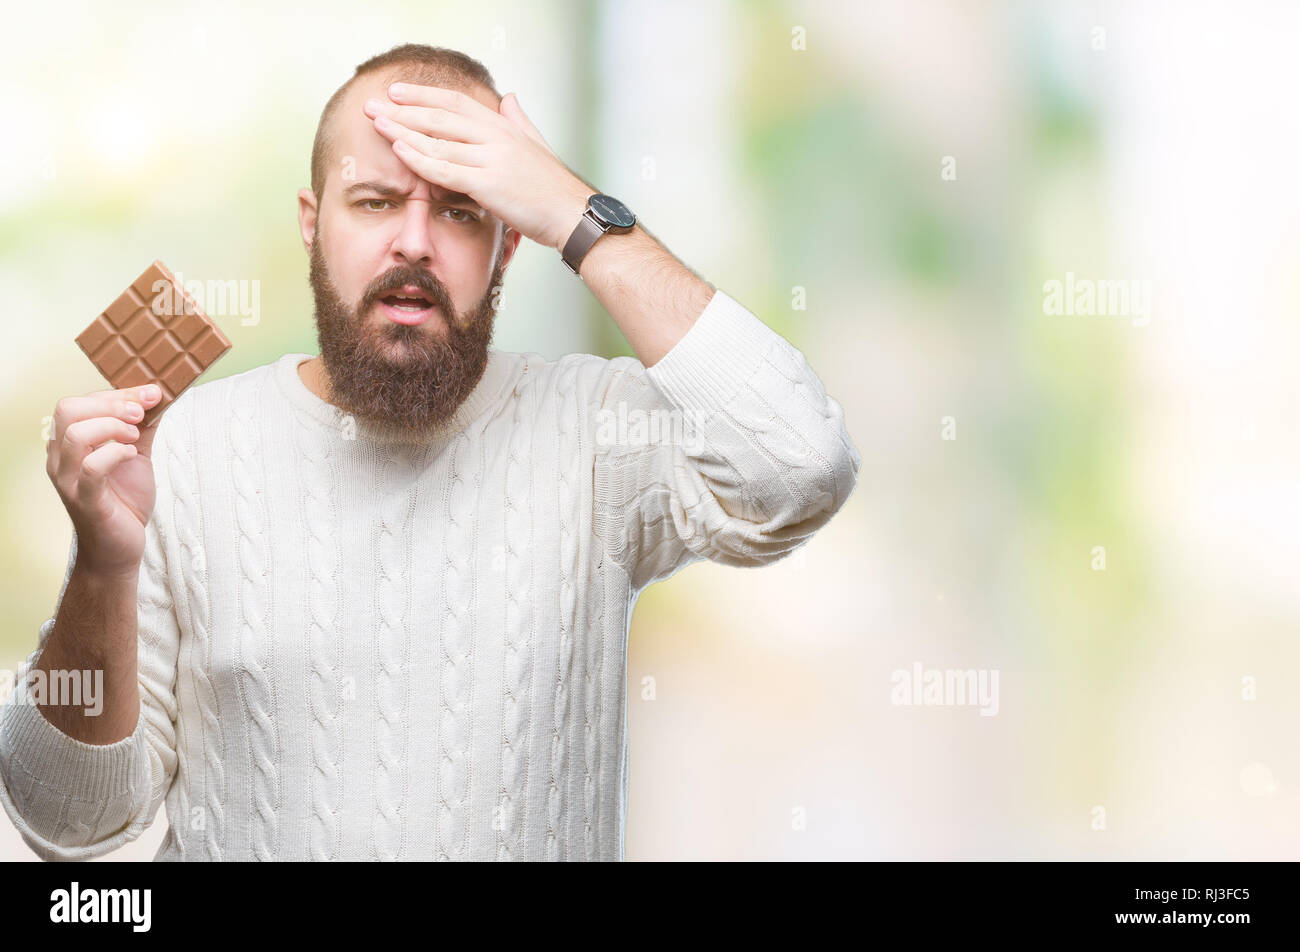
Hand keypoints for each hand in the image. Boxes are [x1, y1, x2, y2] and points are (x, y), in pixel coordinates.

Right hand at [45, 384, 164, 578]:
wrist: (120, 548)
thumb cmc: (124, 501)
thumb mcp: (136, 456)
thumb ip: (141, 427)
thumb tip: (156, 396)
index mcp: (68, 444)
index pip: (80, 403)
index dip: (117, 393)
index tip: (152, 393)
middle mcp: (60, 458)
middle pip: (68, 409)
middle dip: (111, 404)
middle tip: (140, 413)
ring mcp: (68, 480)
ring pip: (75, 435)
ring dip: (113, 427)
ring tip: (136, 438)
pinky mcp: (84, 500)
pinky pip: (91, 468)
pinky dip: (116, 454)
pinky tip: (133, 456)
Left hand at [364, 84, 594, 250]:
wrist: (573, 214)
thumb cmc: (554, 189)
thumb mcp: (537, 145)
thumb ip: (519, 120)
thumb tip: (510, 97)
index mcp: (504, 127)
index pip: (457, 103)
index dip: (425, 95)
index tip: (397, 92)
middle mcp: (496, 137)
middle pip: (440, 116)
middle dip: (403, 109)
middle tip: (373, 105)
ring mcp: (492, 159)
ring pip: (439, 140)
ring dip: (404, 131)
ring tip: (377, 124)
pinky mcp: (489, 184)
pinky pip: (446, 169)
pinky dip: (420, 160)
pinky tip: (400, 151)